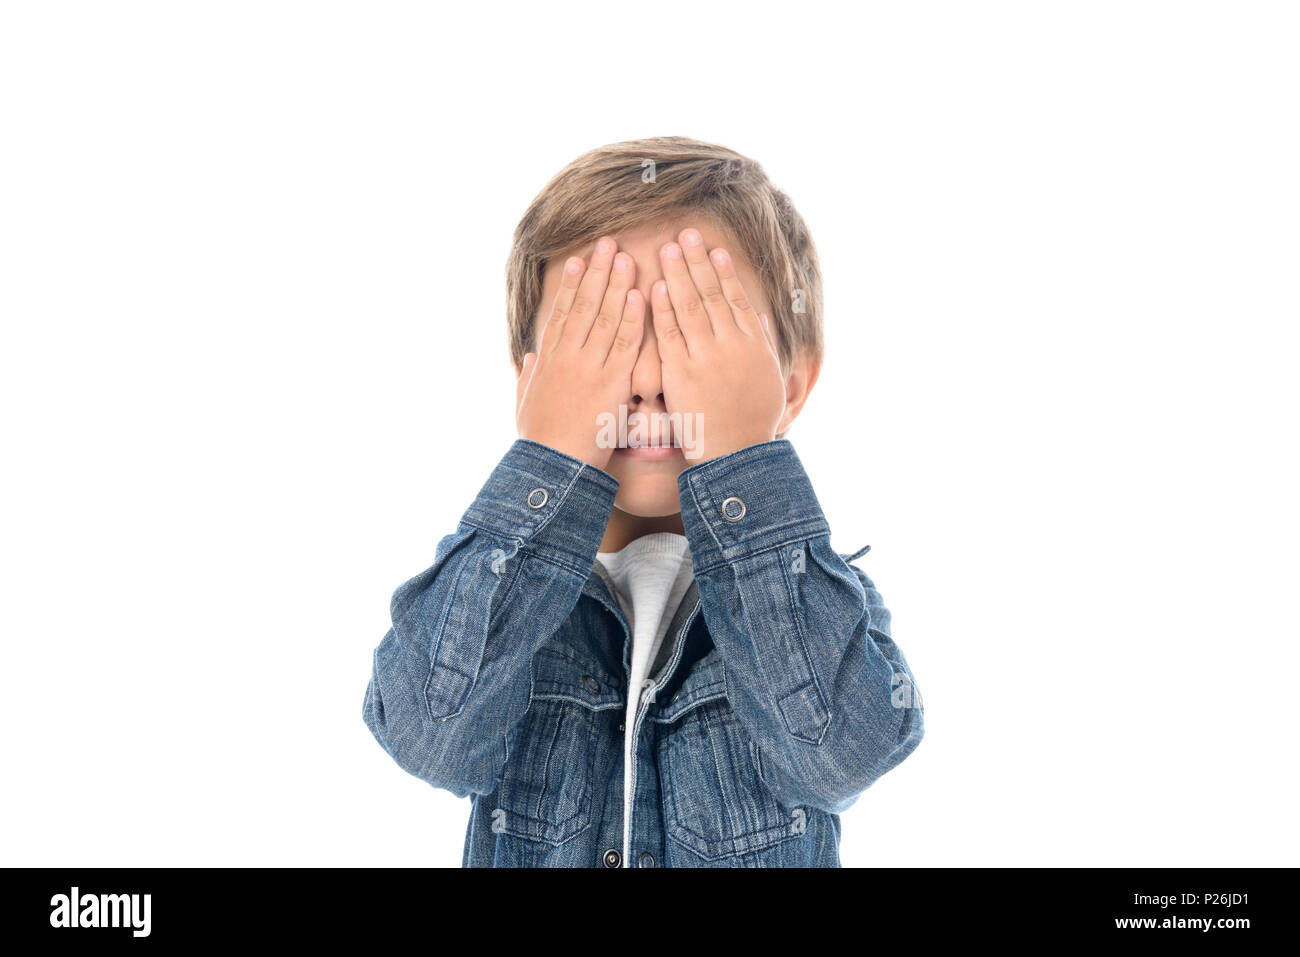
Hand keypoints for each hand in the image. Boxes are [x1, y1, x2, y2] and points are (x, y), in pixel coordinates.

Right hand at [516, 237, 644, 470]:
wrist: (551, 466)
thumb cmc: (539, 442)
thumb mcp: (524, 405)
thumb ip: (528, 378)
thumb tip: (529, 358)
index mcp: (548, 361)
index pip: (562, 313)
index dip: (573, 285)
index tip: (579, 260)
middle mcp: (567, 357)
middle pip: (584, 305)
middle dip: (597, 272)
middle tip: (607, 242)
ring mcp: (588, 367)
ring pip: (605, 317)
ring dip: (616, 284)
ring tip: (625, 256)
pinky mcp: (609, 382)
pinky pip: (623, 344)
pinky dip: (631, 318)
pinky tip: (637, 294)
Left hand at [650, 228, 785, 462]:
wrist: (737, 455)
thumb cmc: (753, 421)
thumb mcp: (769, 378)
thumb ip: (762, 343)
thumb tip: (759, 315)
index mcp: (752, 345)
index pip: (737, 299)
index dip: (724, 272)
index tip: (714, 249)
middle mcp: (731, 345)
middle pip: (712, 295)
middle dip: (697, 262)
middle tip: (686, 233)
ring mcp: (706, 357)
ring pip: (690, 308)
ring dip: (678, 275)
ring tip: (669, 248)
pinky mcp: (682, 373)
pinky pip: (670, 335)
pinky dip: (663, 310)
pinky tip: (656, 286)